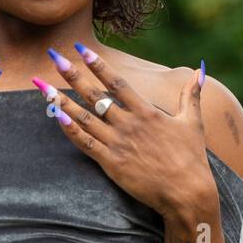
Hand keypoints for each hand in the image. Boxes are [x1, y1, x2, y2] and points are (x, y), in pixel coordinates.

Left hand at [35, 46, 217, 219]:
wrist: (186, 193)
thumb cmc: (192, 159)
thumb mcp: (193, 123)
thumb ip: (191, 96)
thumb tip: (198, 72)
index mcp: (146, 111)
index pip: (117, 82)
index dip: (98, 64)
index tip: (82, 49)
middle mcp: (129, 124)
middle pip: (95, 95)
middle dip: (73, 76)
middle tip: (55, 59)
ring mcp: (118, 144)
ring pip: (85, 118)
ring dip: (63, 101)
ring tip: (44, 88)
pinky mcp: (112, 164)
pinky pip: (86, 144)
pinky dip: (70, 130)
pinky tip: (56, 117)